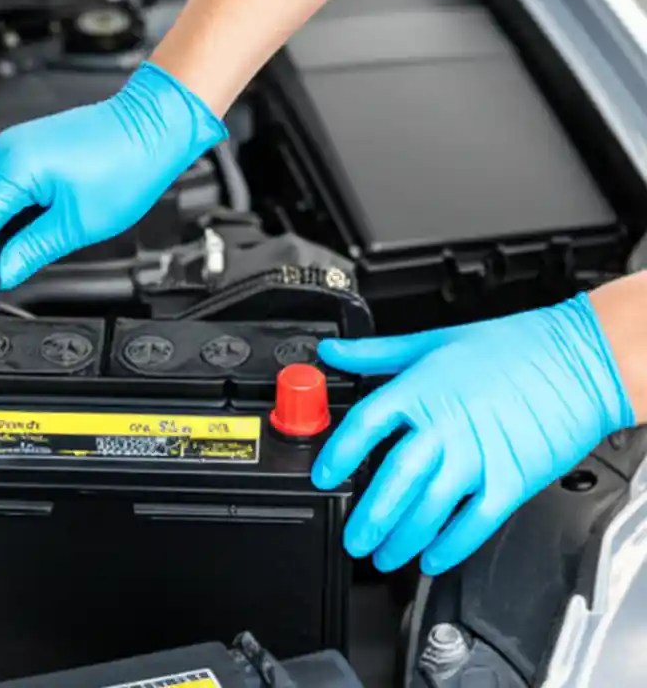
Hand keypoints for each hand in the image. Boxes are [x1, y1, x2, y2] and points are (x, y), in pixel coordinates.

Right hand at [0, 62, 226, 292]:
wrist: (154, 125)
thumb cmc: (127, 163)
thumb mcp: (76, 225)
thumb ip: (29, 252)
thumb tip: (1, 274)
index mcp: (13, 168)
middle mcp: (6, 153)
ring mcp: (14, 150)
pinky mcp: (27, 153)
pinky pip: (3, 193)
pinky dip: (4, 222)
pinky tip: (12, 245)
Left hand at [314, 294, 634, 574]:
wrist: (578, 360)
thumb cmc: (508, 348)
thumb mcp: (431, 343)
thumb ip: (374, 354)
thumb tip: (332, 352)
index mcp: (420, 390)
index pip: (366, 426)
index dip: (339, 454)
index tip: (324, 477)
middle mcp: (446, 426)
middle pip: (396, 478)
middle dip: (370, 516)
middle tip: (354, 539)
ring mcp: (480, 456)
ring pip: (431, 506)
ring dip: (403, 537)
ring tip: (384, 555)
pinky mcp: (512, 479)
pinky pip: (476, 521)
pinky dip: (452, 545)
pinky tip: (433, 558)